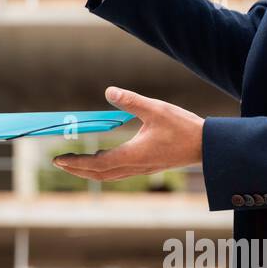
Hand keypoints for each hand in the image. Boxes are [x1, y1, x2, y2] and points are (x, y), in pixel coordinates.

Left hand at [53, 87, 203, 180]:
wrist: (207, 146)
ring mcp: (142, 169)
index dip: (76, 162)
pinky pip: (118, 172)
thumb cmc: (183, 127)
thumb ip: (131, 101)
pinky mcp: (147, 167)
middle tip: (59, 162)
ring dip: (89, 171)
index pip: (97, 164)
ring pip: (108, 175)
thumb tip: (108, 92)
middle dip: (77, 169)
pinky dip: (103, 169)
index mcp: (134, 155)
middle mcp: (135, 166)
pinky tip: (101, 160)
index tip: (59, 159)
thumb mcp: (156, 109)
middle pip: (98, 174)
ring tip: (74, 163)